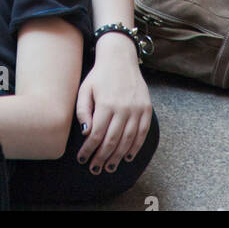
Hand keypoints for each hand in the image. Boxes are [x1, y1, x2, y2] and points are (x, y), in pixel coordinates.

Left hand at [76, 35, 152, 174]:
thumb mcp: (85, 89)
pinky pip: (142, 133)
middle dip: (102, 157)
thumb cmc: (99, 75)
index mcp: (106, 104)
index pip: (96, 134)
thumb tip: (86, 133)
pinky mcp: (146, 109)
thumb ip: (83, 111)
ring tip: (109, 167)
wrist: (120, 58)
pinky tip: (127, 156)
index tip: (82, 159)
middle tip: (95, 169)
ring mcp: (137, 109)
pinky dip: (135, 147)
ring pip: (127, 140)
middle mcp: (123, 108)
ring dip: (118, 157)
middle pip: (112, 141)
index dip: (89, 150)